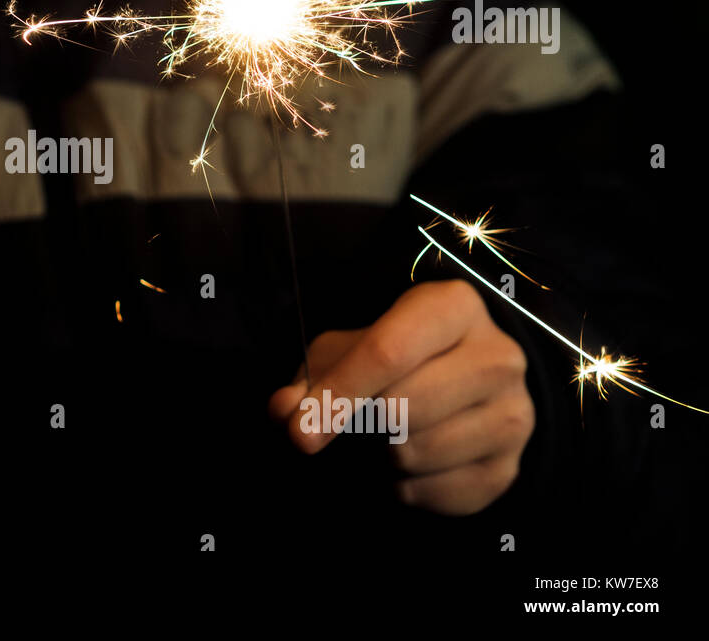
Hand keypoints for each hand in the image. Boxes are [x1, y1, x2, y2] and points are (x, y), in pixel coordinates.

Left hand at [269, 280, 533, 515]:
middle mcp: (498, 354)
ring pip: (420, 453)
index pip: (389, 352)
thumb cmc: (389, 360)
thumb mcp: (344, 352)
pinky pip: (440, 494)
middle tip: (349, 429)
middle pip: (405, 406)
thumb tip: (285, 410)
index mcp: (454, 307)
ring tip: (382, 441)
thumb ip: (310, 379)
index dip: (338, 395)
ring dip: (382, 458)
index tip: (299, 432)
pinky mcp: (513, 467)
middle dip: (361, 426)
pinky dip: (407, 489)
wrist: (453, 387)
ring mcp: (515, 413)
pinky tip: (406, 468)